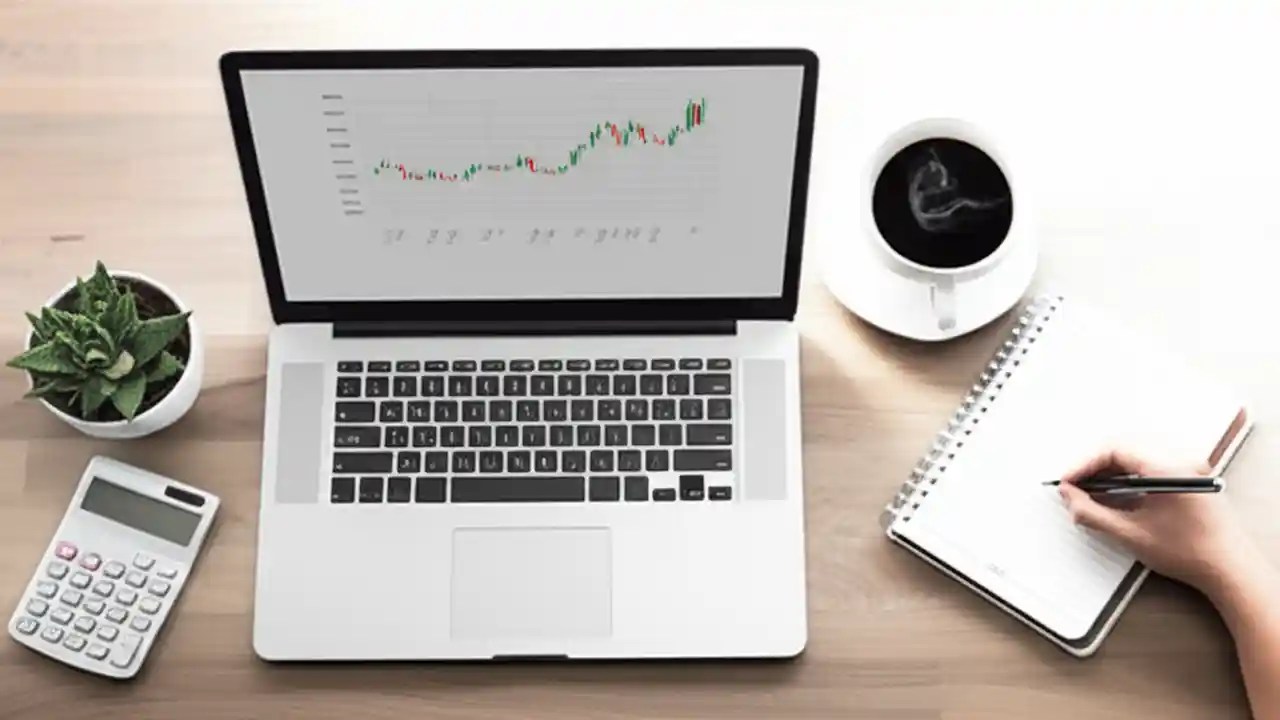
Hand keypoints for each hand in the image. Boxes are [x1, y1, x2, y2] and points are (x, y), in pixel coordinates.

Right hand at [1058, 447, 1253, 594]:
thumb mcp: (1131, 534)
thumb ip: (1092, 512)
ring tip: (1089, 495)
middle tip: (1072, 488)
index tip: (1066, 481)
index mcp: (1166, 467)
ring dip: (1108, 474)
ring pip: (1134, 459)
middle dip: (1093, 468)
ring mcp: (1185, 468)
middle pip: (1123, 451)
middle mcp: (1178, 461)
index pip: (1114, 449)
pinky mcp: (1187, 479)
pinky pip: (1148, 468)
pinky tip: (1113, 497)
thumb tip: (1069, 496)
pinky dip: (1126, 480)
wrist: (1229, 569)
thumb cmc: (1189, 553)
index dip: (1083, 463)